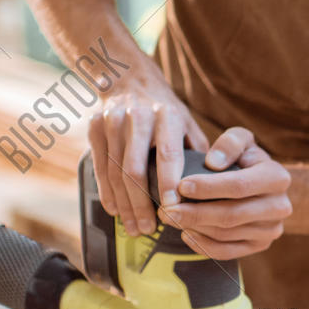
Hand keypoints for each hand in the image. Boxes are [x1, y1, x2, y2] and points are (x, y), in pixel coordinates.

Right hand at [87, 66, 208, 236]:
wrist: (129, 79)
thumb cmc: (165, 111)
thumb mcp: (188, 123)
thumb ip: (198, 152)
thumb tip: (212, 187)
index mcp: (168, 115)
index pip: (167, 153)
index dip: (167, 182)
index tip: (171, 208)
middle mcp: (138, 117)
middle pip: (135, 169)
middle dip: (141, 204)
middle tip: (149, 229)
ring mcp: (113, 121)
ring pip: (116, 172)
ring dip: (124, 204)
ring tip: (134, 227)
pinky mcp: (95, 128)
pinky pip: (100, 168)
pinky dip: (107, 193)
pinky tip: (116, 211)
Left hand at [161, 127, 291, 259]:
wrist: (262, 185)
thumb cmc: (244, 159)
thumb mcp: (241, 140)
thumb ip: (229, 143)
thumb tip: (212, 163)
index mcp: (277, 178)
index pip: (239, 186)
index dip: (208, 188)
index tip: (180, 186)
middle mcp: (280, 206)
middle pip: (232, 215)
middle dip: (195, 213)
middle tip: (166, 211)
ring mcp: (271, 230)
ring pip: (227, 234)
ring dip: (195, 228)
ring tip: (171, 219)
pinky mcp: (260, 246)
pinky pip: (228, 252)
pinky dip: (203, 246)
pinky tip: (186, 234)